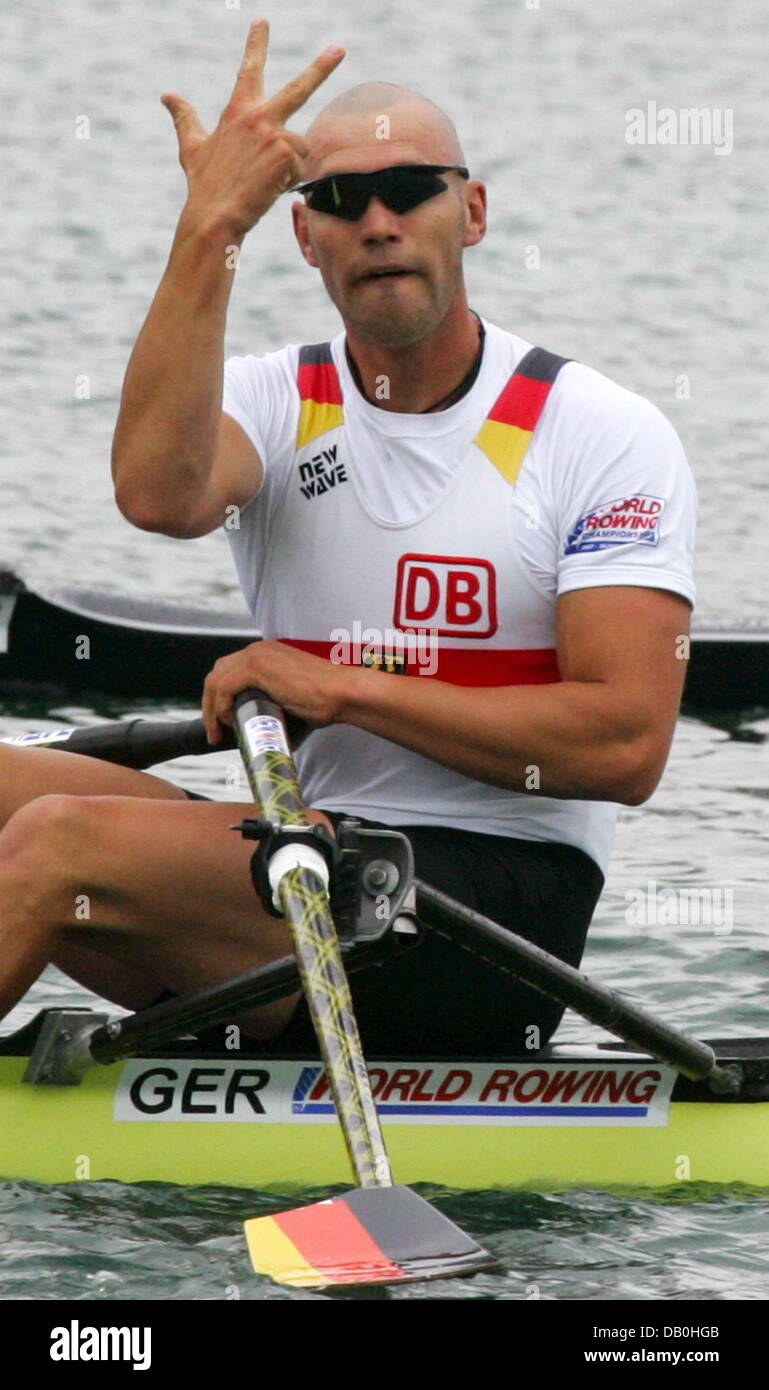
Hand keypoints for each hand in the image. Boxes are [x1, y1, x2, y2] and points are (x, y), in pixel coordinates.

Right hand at [161, 19, 344, 236]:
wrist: (215, 214)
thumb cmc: (204, 184)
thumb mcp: (191, 146)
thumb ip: (183, 117)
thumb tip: (166, 95)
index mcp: (238, 111)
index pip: (249, 69)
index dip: (256, 43)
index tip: (263, 20)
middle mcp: (259, 117)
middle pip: (298, 89)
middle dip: (321, 67)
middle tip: (340, 49)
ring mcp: (274, 135)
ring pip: (299, 147)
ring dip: (289, 167)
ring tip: (264, 181)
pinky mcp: (286, 154)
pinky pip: (300, 168)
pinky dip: (290, 182)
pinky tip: (270, 188)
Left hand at [202, 639, 352, 743]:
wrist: (341, 693)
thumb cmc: (326, 700)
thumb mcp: (292, 697)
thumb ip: (275, 704)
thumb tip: (267, 730)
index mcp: (267, 653)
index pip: (230, 670)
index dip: (220, 696)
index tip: (222, 720)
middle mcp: (259, 649)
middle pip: (218, 673)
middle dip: (210, 702)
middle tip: (214, 729)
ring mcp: (257, 655)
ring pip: (216, 680)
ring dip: (211, 708)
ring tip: (217, 732)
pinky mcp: (258, 667)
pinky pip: (225, 687)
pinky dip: (221, 706)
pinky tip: (229, 722)